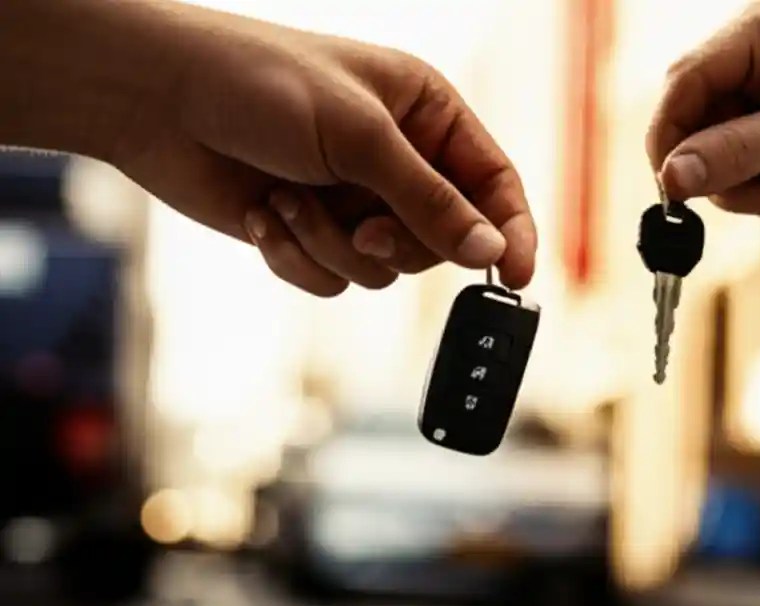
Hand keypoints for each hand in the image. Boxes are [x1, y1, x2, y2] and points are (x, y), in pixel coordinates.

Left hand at [112, 2, 535, 295]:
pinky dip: (299, 257)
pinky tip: (266, 216)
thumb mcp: (360, 137)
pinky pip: (334, 279)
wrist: (154, 100)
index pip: (494, 183)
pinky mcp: (312, 232)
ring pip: (385, 268)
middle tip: (365, 228)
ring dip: (333, 245)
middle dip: (398, 241)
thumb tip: (492, 252)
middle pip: (443, 240)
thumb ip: (432, 201)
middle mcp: (398, 160)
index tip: (518, 279)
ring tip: (289, 201)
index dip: (512, 232)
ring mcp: (355, 199)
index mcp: (426, 114)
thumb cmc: (258, 85)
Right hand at [647, 0, 759, 221]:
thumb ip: (740, 152)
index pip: (682, 84)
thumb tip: (672, 179)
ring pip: (729, 163)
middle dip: (741, 179)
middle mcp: (752, 59)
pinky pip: (759, 174)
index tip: (675, 192)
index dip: (670, 140)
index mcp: (757, 32)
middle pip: (700, 133)